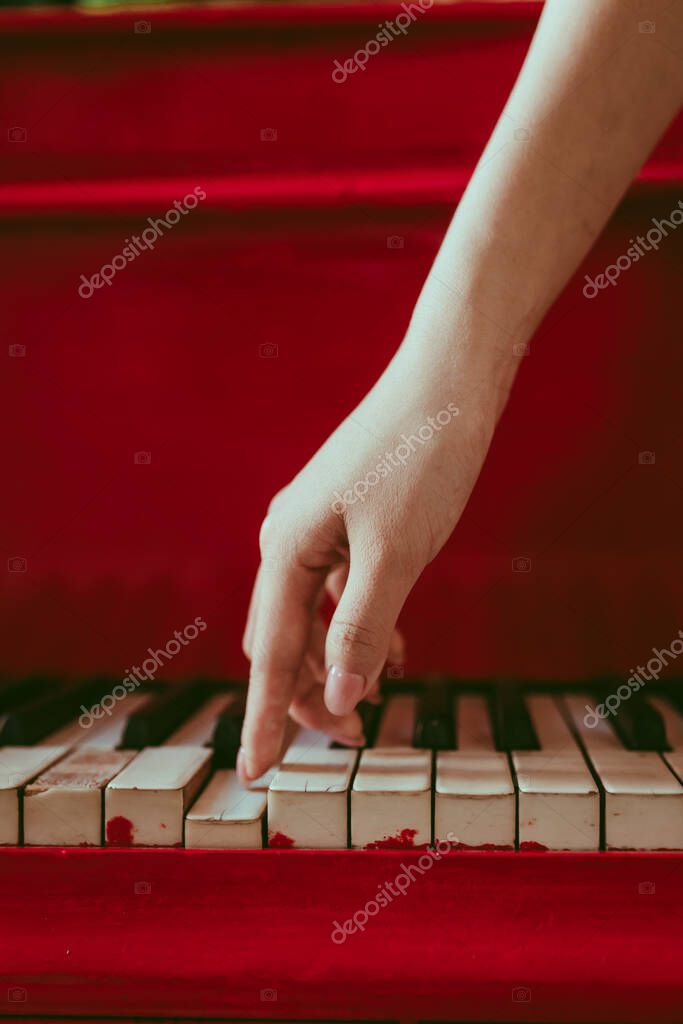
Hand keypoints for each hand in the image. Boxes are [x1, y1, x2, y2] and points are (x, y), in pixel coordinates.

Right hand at [239, 347, 506, 781]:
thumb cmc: (421, 459)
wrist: (449, 381)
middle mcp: (289, 539)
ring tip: (378, 699)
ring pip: (314, 617)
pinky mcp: (347, 520)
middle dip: (312, 693)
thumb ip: (362, 627)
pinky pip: (340, 590)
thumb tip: (336, 696)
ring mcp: (317, 528)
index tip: (256, 776)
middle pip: (285, 641)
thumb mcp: (397, 554)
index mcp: (286, 549)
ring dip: (339, 661)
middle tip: (359, 736)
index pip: (271, 656)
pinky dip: (359, 624)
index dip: (265, 719)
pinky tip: (393, 646)